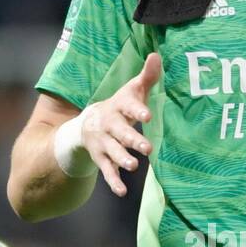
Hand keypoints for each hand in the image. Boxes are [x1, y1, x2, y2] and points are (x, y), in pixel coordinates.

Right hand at [80, 52, 161, 196]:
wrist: (88, 123)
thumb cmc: (121, 106)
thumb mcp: (131, 91)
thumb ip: (147, 76)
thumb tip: (157, 55)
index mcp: (118, 106)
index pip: (128, 106)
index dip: (137, 110)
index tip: (147, 116)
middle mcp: (108, 124)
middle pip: (119, 132)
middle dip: (132, 139)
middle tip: (147, 147)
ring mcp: (103, 142)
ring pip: (112, 151)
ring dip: (122, 159)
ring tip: (135, 166)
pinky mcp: (101, 158)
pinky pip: (106, 171)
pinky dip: (113, 181)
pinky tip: (121, 191)